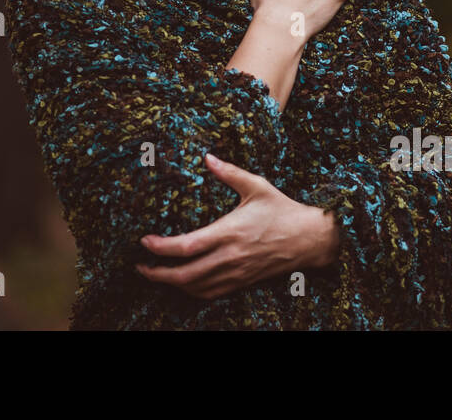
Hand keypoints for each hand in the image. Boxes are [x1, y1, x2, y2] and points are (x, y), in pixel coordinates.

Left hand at [134, 153, 339, 299]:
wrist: (311, 239)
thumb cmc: (282, 210)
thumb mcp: (257, 186)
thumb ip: (230, 172)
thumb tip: (207, 157)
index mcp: (230, 232)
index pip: (187, 246)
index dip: (161, 248)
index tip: (144, 241)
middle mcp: (230, 256)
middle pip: (185, 275)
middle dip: (158, 273)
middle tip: (140, 266)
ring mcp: (236, 273)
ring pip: (196, 288)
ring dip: (172, 285)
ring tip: (155, 274)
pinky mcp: (243, 282)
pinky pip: (212, 293)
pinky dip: (193, 292)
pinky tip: (183, 284)